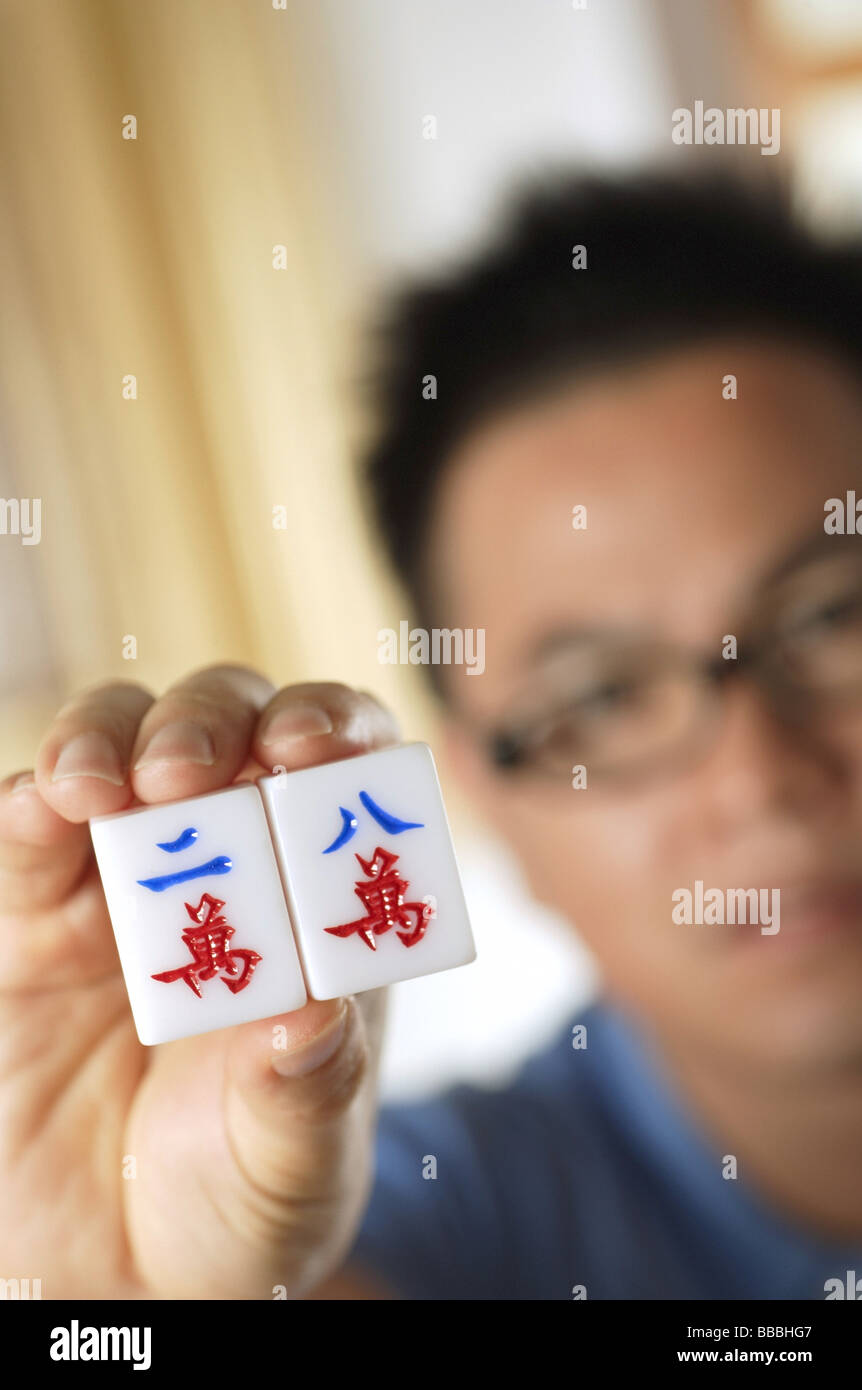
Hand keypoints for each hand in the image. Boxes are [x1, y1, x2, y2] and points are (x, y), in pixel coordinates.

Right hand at [0, 667, 397, 1298]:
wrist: (121, 1273)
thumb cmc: (240, 1205)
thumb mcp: (294, 1165)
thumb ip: (310, 1096)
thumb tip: (316, 1016)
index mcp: (319, 905)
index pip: (341, 774)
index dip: (335, 733)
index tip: (316, 749)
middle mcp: (230, 868)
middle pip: (231, 728)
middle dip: (217, 723)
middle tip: (198, 771)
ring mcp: (127, 885)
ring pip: (122, 748)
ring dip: (115, 740)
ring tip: (108, 787)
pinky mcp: (33, 922)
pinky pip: (25, 838)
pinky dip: (30, 802)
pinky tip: (44, 805)